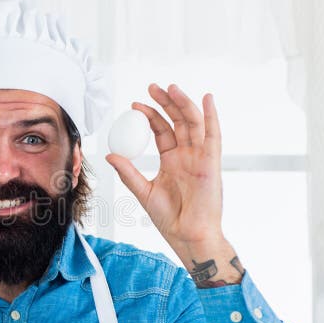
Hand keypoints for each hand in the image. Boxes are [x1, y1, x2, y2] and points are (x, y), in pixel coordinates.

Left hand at [106, 83, 222, 251]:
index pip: (161, 131)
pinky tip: (207, 99)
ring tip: (170, 88)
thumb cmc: (169, 219)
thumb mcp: (143, 192)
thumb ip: (128, 172)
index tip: (134, 105)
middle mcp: (187, 156)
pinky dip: (211, 116)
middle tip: (152, 87)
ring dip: (183, 104)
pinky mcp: (212, 162)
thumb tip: (110, 154)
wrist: (188, 235)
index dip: (150, 116)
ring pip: (193, 123)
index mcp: (171, 161)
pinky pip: (213, 135)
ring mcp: (200, 157)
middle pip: (177, 121)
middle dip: (165, 102)